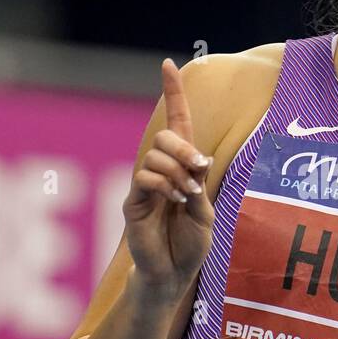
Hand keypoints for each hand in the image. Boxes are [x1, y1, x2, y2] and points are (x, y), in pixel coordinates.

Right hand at [123, 58, 215, 292]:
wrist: (174, 274)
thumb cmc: (190, 244)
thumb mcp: (205, 211)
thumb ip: (199, 183)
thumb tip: (197, 158)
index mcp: (181, 167)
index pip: (176, 122)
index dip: (173, 93)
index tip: (168, 64)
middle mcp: (159, 171)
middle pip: (165, 136)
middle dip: (184, 148)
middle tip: (200, 168)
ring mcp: (143, 186)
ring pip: (155, 156)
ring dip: (177, 172)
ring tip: (186, 196)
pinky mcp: (132, 203)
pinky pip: (144, 178)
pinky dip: (163, 185)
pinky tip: (174, 200)